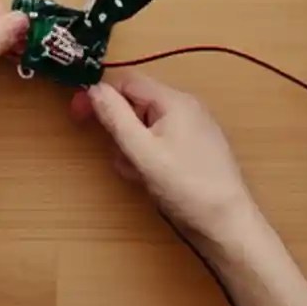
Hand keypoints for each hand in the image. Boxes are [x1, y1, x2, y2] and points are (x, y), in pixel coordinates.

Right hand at [71, 72, 256, 242]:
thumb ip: (116, 118)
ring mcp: (194, 129)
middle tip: (118, 155)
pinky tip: (151, 180)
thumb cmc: (185, 185)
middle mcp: (187, 108)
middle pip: (138, 104)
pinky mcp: (197, 149)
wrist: (227, 223)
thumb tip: (93, 88)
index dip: (101, 95)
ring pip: (148, 127)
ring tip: (137, 174)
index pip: (128, 82)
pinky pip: (162, 142)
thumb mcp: (142, 152)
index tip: (80, 115)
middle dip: (120, 129)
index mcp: (174, 101)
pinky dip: (149, 156)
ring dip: (133, 147)